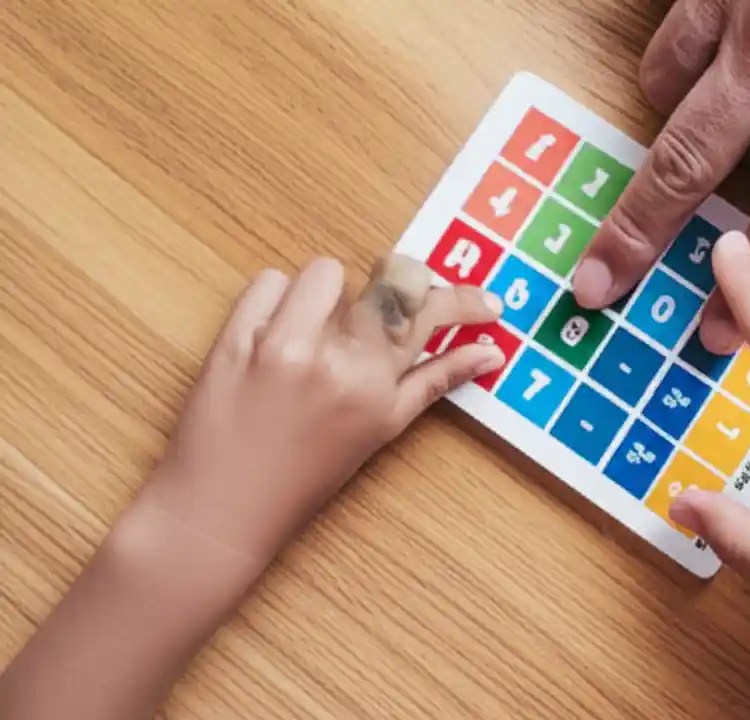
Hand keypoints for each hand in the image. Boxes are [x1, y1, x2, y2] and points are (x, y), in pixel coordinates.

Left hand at [146, 254, 504, 563]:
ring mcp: (282, 345)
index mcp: (375, 386)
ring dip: (325, 295)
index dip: (464, 300)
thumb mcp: (382, 430)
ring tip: (313, 336)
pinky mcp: (235, 337)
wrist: (222, 505)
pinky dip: (276, 301)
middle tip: (371, 320)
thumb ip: (436, 381)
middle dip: (390, 291)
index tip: (485, 304)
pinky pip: (268, 281)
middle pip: (387, 279)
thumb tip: (490, 354)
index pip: (431, 316)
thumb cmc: (306, 473)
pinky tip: (273, 338)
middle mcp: (335, 360)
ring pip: (325, 272)